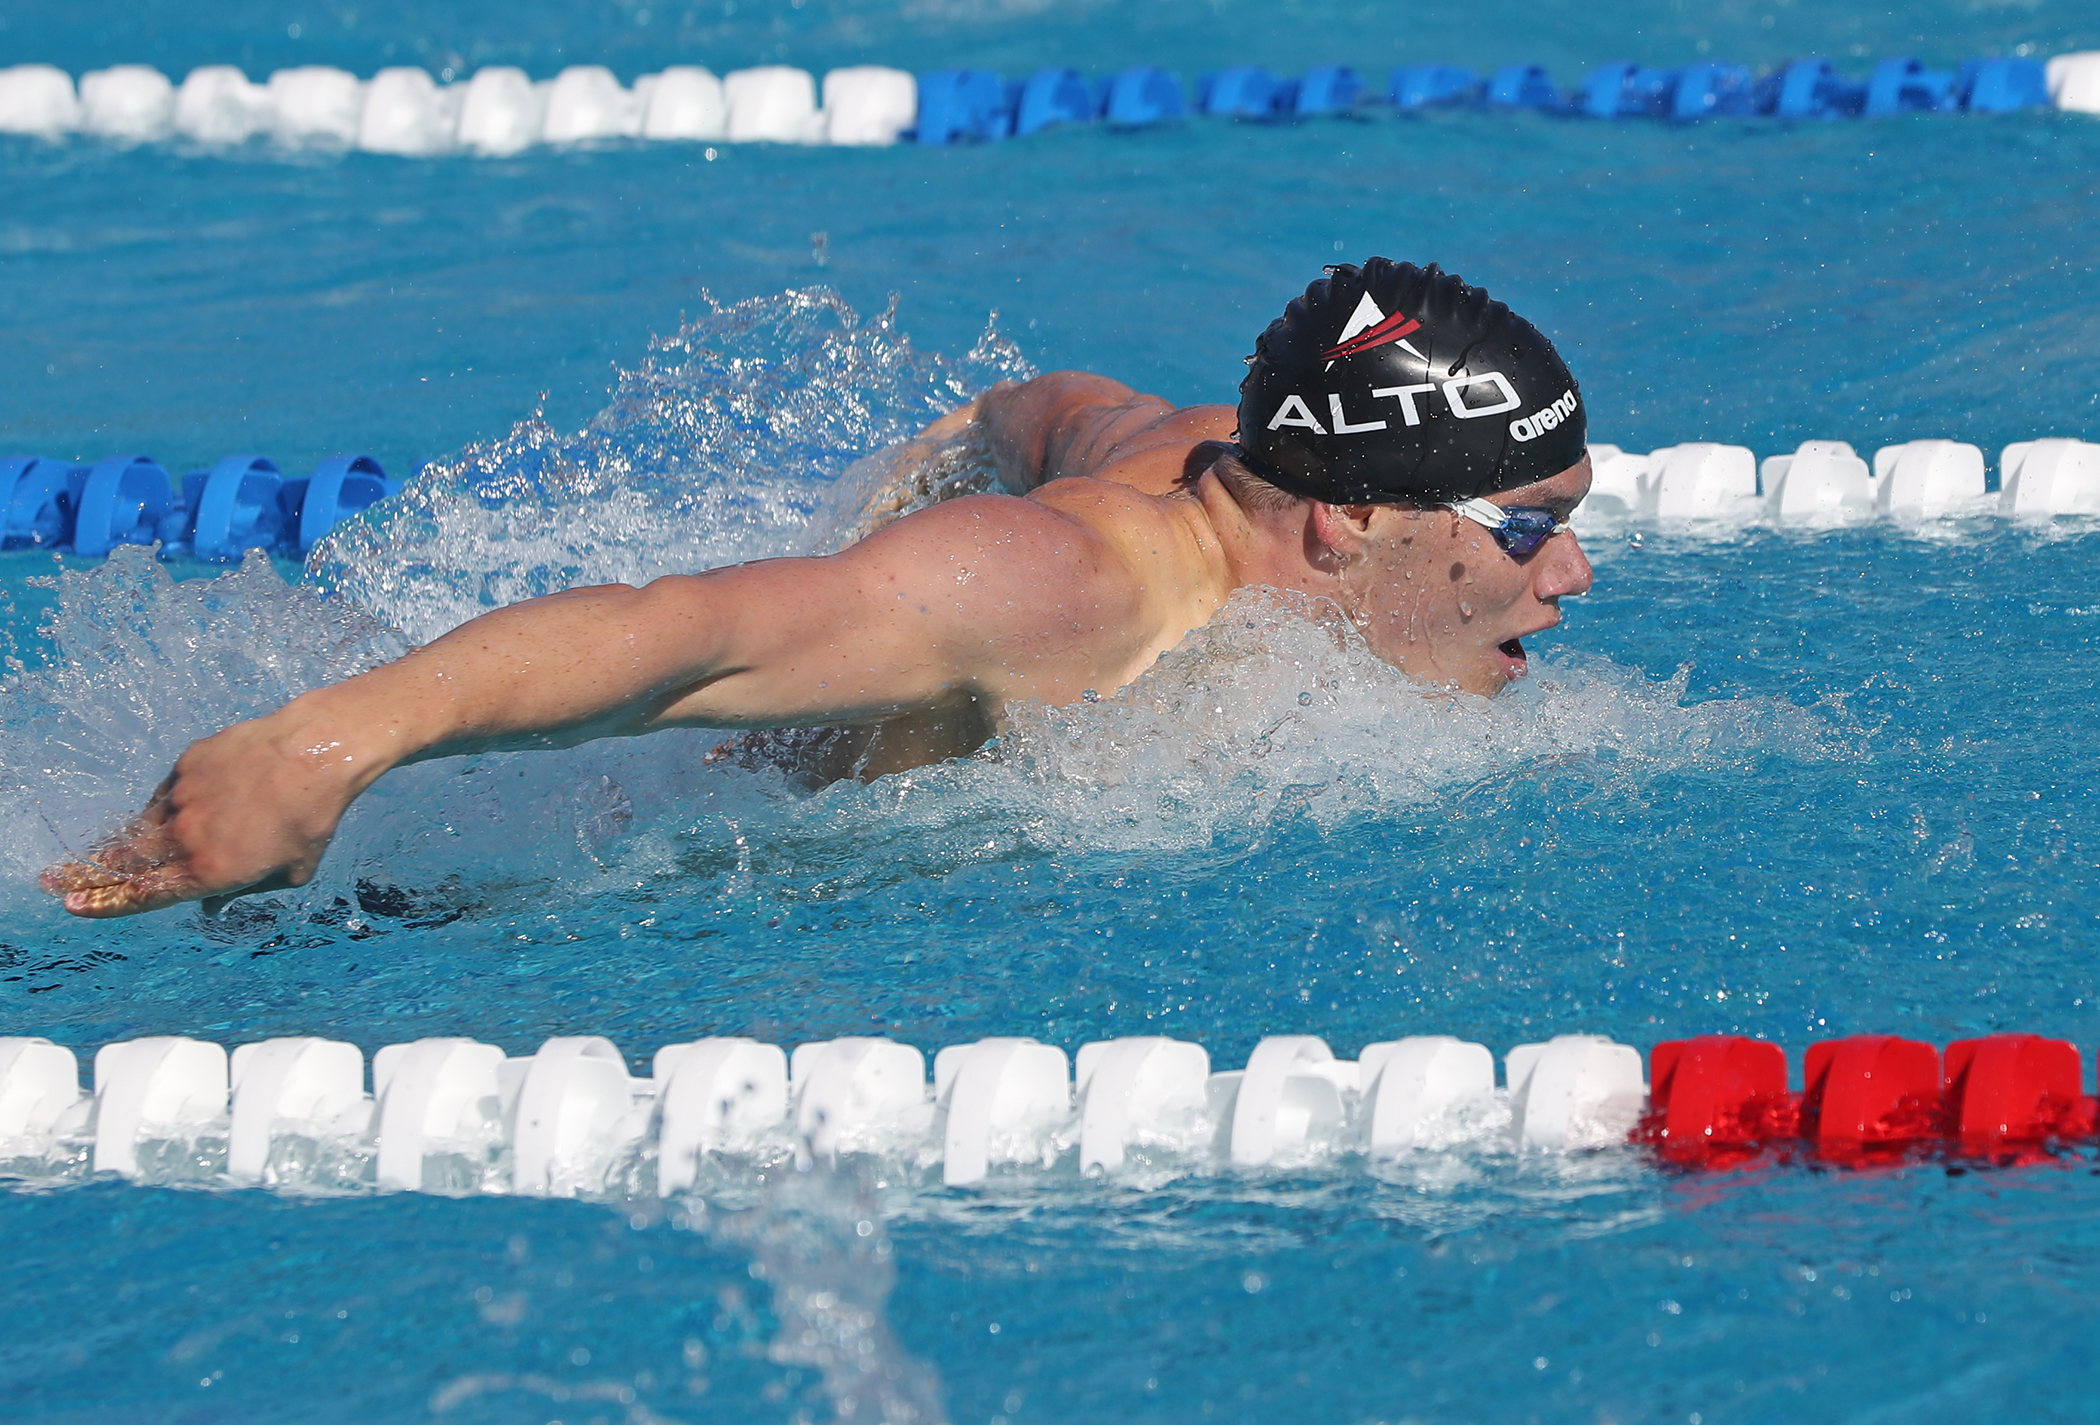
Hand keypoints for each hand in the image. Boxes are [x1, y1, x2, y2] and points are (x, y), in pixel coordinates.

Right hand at [41, 710, 364, 918]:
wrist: (315, 755)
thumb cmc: (313, 819)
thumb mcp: (291, 873)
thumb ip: (246, 891)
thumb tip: (211, 906)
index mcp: (210, 872)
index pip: (144, 895)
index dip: (105, 902)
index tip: (75, 904)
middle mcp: (187, 838)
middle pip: (125, 862)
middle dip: (86, 874)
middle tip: (54, 879)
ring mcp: (182, 798)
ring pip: (143, 827)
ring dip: (123, 842)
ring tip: (103, 853)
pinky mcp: (187, 766)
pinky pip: (167, 795)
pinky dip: (165, 808)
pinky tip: (174, 812)